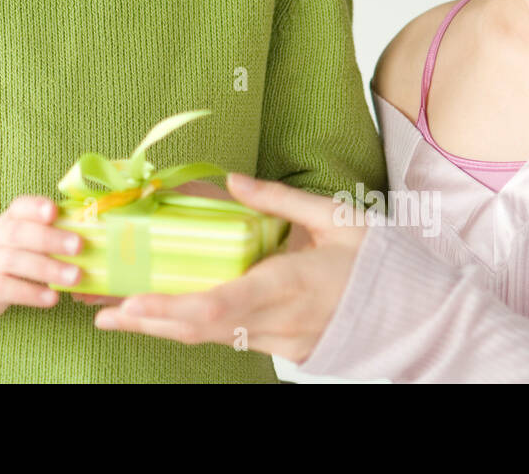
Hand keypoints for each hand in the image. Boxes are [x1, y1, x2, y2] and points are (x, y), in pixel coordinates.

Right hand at [0, 195, 84, 316]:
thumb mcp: (17, 235)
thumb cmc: (2, 251)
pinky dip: (30, 293)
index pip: (19, 207)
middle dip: (50, 239)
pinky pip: (6, 289)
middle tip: (79, 246)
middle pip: (19, 233)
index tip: (53, 210)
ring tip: (75, 277)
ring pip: (15, 262)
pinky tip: (52, 298)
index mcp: (9, 220)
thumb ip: (46, 232)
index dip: (35, 207)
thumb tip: (94, 234)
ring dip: (47, 269)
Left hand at [91, 173, 367, 363]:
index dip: (171, 308)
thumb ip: (279, 200)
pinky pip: (235, 339)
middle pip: (202, 330)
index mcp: (289, 284)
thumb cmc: (383, 261)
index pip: (219, 305)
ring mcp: (285, 341)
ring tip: (122, 311)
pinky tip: (170, 314)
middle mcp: (280, 320)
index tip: (132, 302)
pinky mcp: (289, 348)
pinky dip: (197, 328)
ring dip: (166, 326)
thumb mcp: (337, 218)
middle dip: (150, 323)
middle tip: (105, 312)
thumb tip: (231, 180)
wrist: (423, 312)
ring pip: (214, 338)